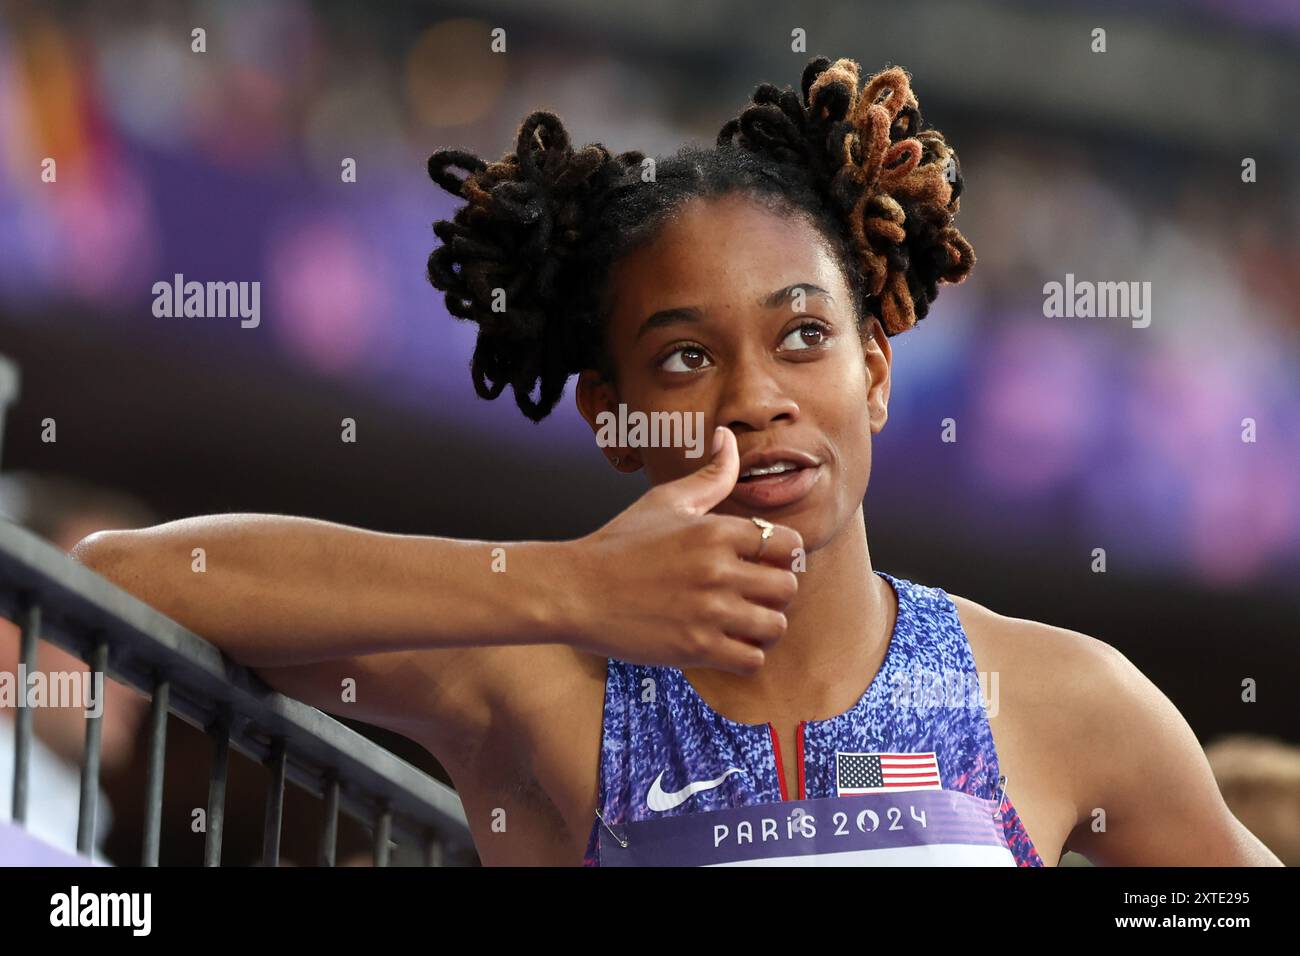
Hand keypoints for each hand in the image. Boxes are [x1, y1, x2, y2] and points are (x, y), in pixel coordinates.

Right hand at [561, 427, 801, 673]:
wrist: (574, 590)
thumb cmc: (620, 543)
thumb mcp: (665, 501)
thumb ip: (709, 475)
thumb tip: (728, 438)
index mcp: (717, 530)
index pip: (788, 543)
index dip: (782, 554)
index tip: (763, 563)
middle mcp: (719, 570)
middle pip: (788, 586)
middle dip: (775, 592)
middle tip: (752, 595)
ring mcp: (708, 611)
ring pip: (775, 625)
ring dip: (764, 626)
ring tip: (742, 622)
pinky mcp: (695, 648)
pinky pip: (752, 661)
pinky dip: (745, 655)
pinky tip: (725, 644)